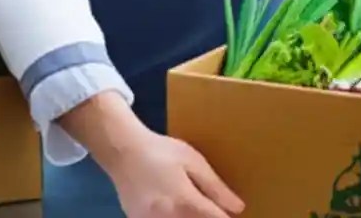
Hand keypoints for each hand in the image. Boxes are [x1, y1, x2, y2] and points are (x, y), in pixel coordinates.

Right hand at [101, 131, 244, 217]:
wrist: (122, 150)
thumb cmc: (161, 151)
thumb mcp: (193, 161)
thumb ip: (215, 187)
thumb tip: (238, 208)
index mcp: (185, 201)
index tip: (229, 214)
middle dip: (207, 217)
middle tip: (207, 207)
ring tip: (186, 205)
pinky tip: (172, 209)